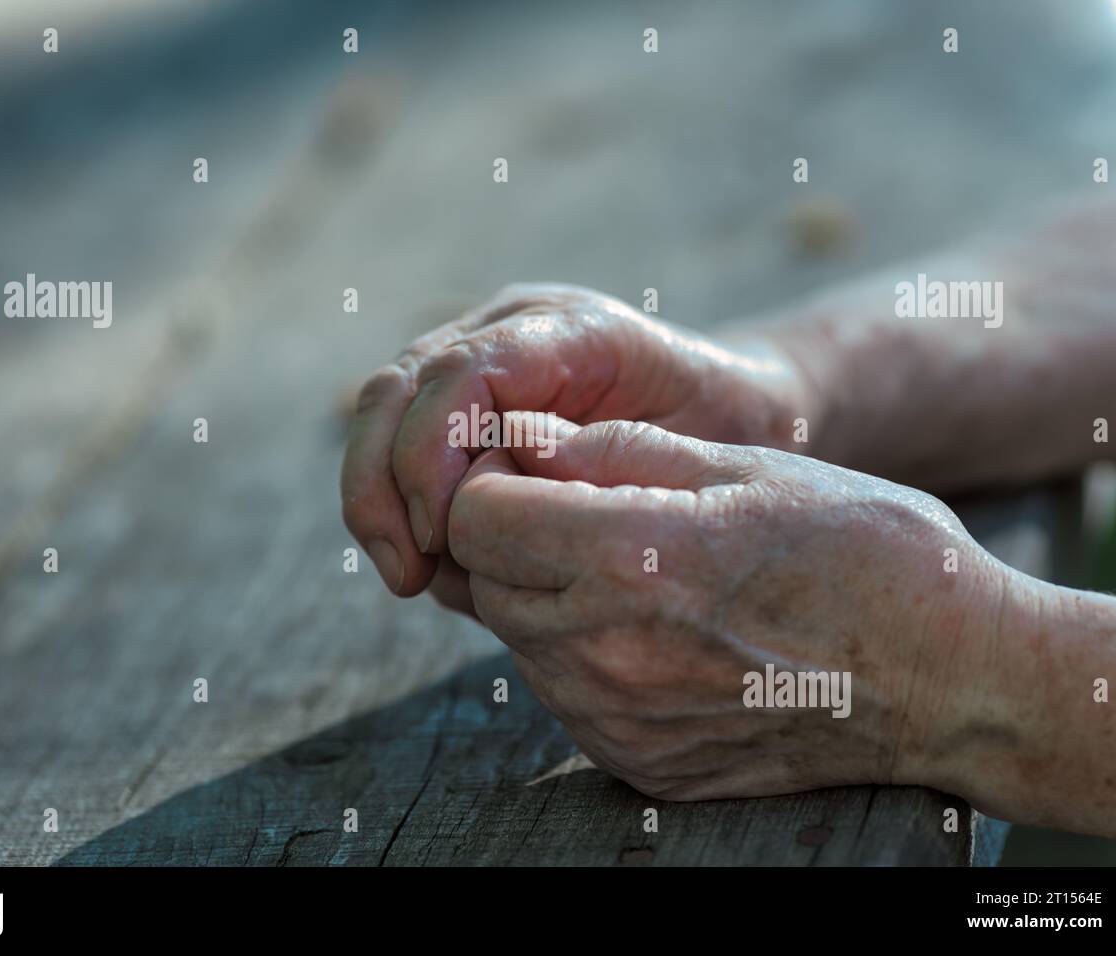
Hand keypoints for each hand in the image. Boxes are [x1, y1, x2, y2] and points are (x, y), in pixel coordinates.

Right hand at [340, 283, 817, 614]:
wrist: (739, 406)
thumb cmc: (729, 433)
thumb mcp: (697, 451)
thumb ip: (603, 472)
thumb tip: (498, 517)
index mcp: (569, 329)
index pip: (462, 371)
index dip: (430, 453)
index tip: (439, 537)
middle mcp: (510, 330)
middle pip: (398, 388)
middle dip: (382, 484)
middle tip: (405, 572)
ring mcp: (481, 358)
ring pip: (383, 411)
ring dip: (376, 497)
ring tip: (408, 576)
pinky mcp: (466, 404)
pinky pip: (400, 443)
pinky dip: (394, 504)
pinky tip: (424, 563)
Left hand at [447, 413, 1012, 799]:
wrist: (953, 680)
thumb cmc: (865, 552)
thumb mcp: (747, 467)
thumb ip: (618, 452)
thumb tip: (529, 437)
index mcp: (631, 561)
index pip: (476, 519)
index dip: (496, 481)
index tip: (537, 469)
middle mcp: (607, 655)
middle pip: (486, 582)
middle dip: (518, 538)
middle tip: (592, 515)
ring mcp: (618, 723)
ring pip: (521, 641)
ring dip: (551, 597)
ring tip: (641, 575)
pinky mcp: (636, 764)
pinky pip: (566, 696)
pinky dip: (586, 657)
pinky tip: (662, 633)